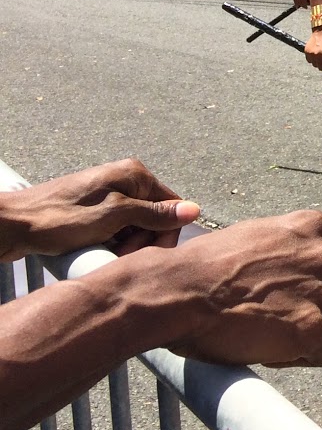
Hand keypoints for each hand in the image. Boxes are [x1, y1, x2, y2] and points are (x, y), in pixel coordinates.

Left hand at [0, 159, 201, 261]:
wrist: (9, 225)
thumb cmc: (58, 219)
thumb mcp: (111, 218)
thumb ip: (154, 214)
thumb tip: (194, 210)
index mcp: (134, 175)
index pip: (172, 207)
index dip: (162, 235)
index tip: (138, 253)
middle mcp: (124, 181)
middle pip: (154, 218)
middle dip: (141, 242)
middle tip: (117, 255)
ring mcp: (107, 195)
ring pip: (134, 227)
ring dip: (124, 246)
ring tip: (101, 253)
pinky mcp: (92, 210)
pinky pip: (115, 230)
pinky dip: (109, 243)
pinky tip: (94, 250)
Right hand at [163, 210, 321, 368]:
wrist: (178, 291)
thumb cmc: (202, 268)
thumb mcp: (253, 236)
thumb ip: (283, 250)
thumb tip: (289, 270)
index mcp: (312, 226)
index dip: (303, 285)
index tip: (275, 294)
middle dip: (306, 310)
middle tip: (267, 318)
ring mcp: (321, 293)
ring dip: (306, 336)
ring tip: (267, 336)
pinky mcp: (310, 329)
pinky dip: (301, 359)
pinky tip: (270, 352)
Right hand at [305, 27, 321, 70]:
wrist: (321, 31)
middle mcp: (317, 55)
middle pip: (320, 68)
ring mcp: (311, 53)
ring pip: (314, 65)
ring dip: (318, 63)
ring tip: (321, 57)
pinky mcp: (306, 51)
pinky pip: (309, 60)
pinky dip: (312, 60)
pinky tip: (316, 55)